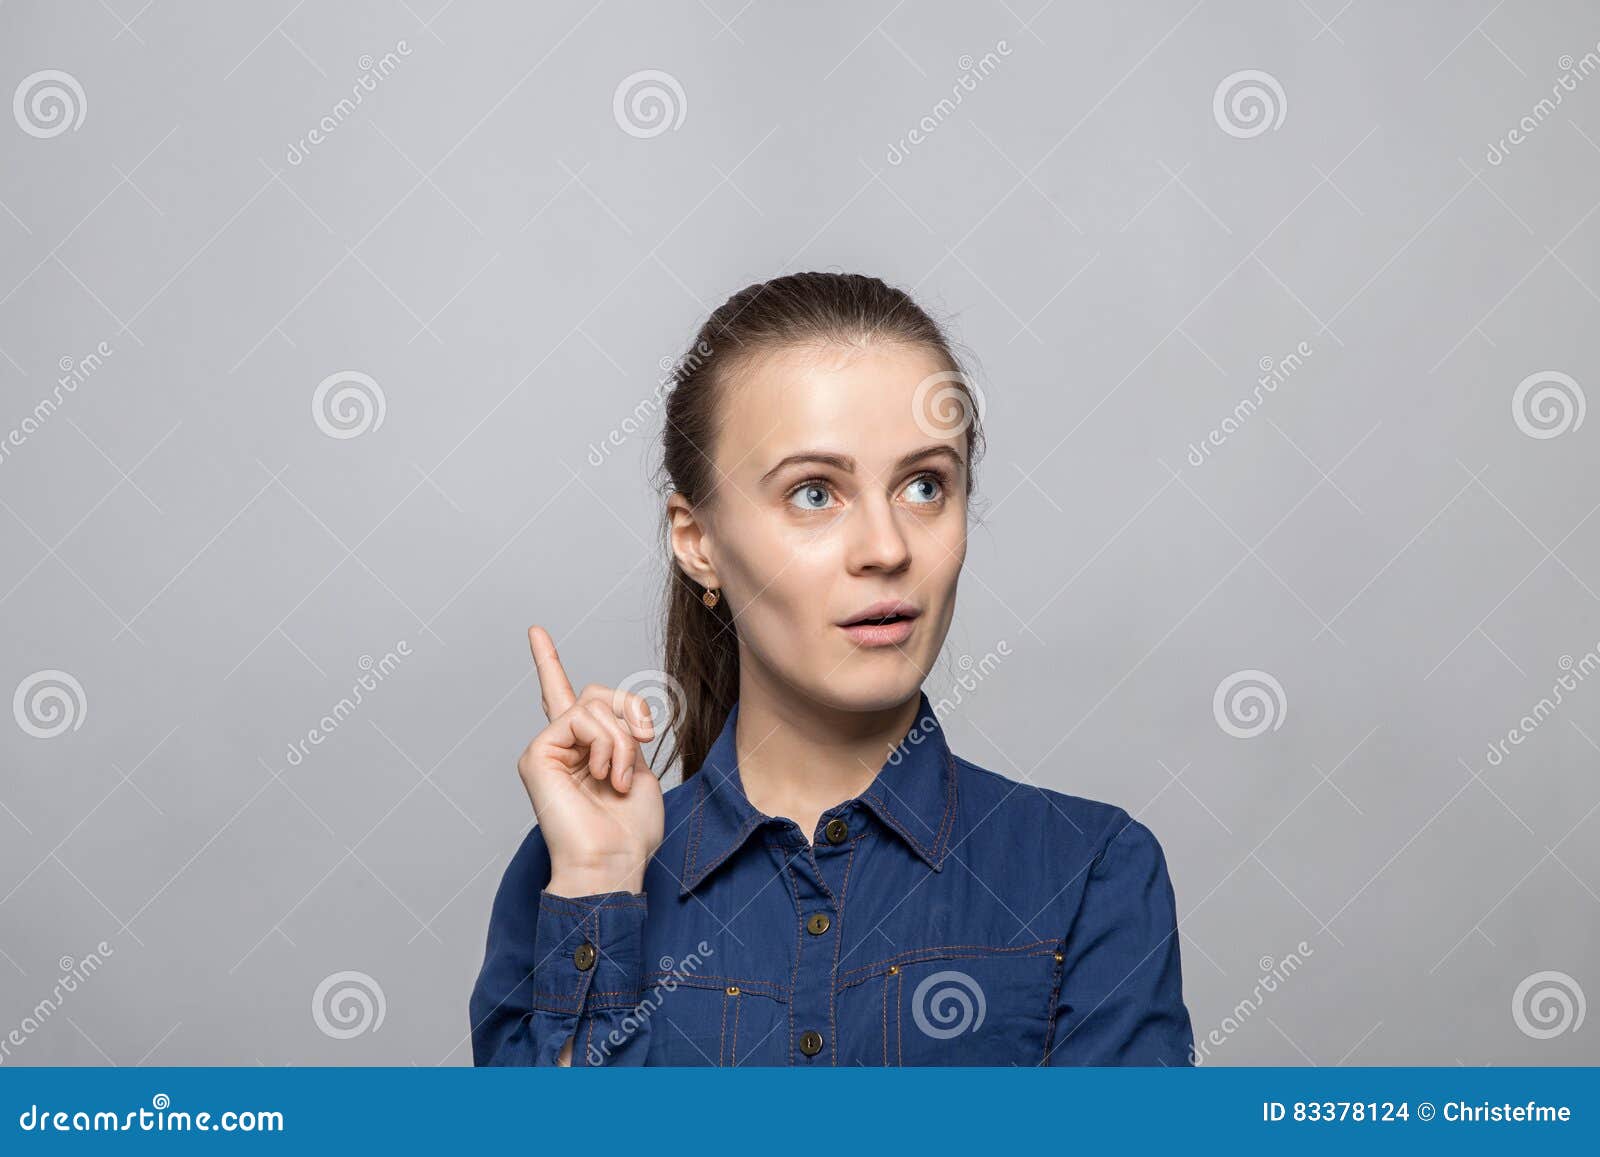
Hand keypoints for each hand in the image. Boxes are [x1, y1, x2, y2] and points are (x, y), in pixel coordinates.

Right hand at [517, 625, 664, 896]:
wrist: (612, 863)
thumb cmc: (630, 831)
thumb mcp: (640, 770)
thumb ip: (626, 734)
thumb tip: (621, 717)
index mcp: (584, 749)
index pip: (563, 695)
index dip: (548, 662)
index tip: (536, 632)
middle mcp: (560, 745)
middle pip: (597, 692)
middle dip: (632, 713)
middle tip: (646, 747)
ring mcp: (546, 748)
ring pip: (594, 703)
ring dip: (622, 739)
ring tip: (617, 777)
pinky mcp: (537, 754)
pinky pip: (581, 718)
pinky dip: (605, 744)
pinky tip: (603, 775)